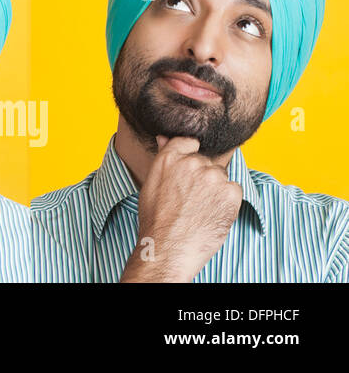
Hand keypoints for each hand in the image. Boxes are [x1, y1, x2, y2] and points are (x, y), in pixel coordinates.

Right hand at [120, 135, 241, 281]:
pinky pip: (234, 189)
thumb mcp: (152, 183)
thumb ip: (164, 157)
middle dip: (202, 177)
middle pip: (206, 162)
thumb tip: (164, 137)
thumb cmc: (157, 219)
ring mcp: (212, 177)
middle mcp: (192, 163)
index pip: (189, 142)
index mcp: (169, 158)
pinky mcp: (230, 192)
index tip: (188, 174)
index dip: (190, 157)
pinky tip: (213, 213)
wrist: (169, 248)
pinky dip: (228, 201)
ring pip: (221, 176)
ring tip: (201, 208)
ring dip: (216, 188)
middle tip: (191, 199)